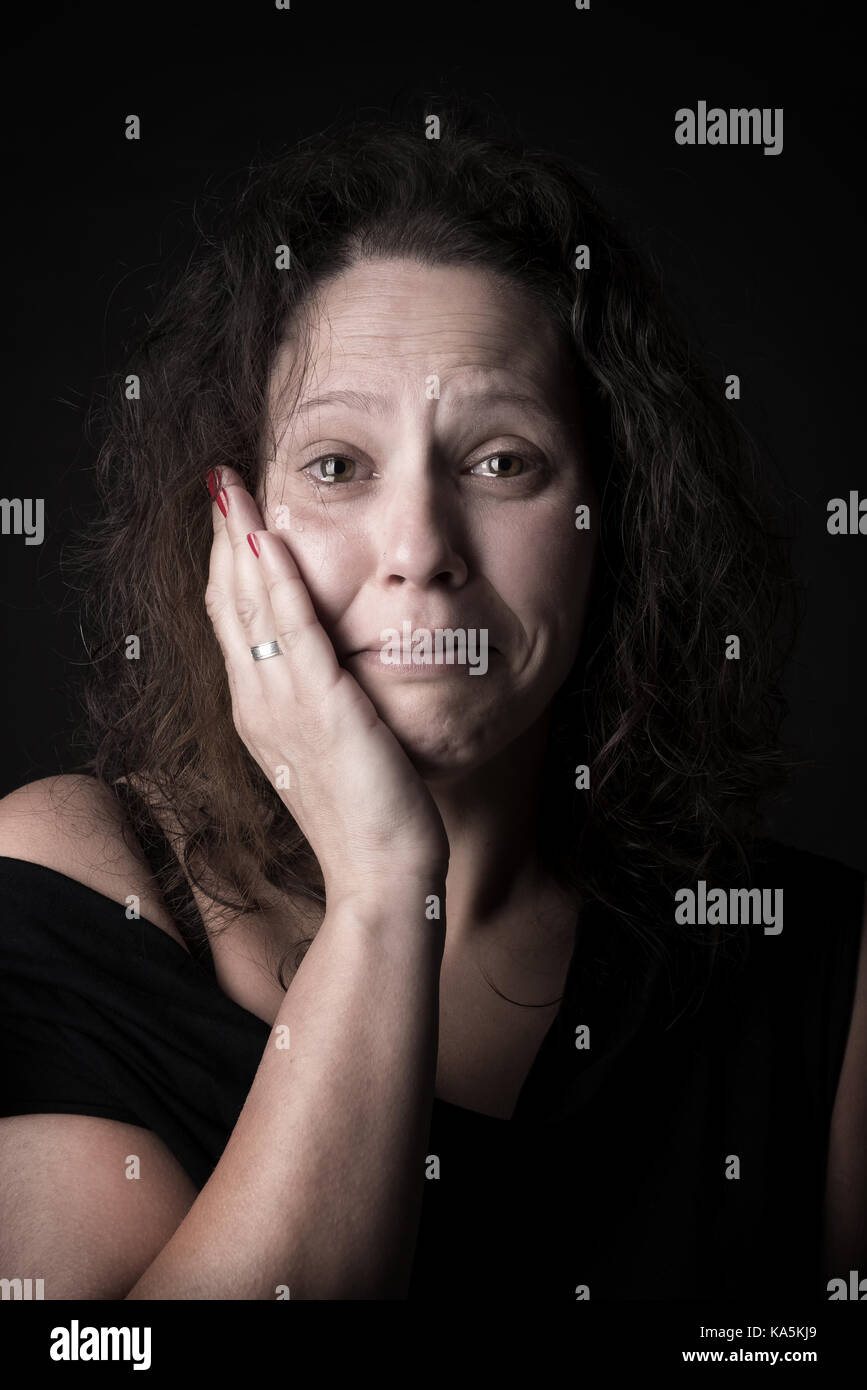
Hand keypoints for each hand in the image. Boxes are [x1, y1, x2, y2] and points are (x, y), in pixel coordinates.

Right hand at [203, 467, 449, 907]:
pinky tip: (264, 538)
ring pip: (248, 604)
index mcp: (261, 711)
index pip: (234, 622)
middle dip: (221, 538)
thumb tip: (329, 671)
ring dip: (237, 539)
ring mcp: (282, 704)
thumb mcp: (333, 748)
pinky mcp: (320, 705)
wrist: (381, 873)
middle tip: (219, 483)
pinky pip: (291, 629)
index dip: (225, 566)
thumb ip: (320, 703)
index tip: (228, 519)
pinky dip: (274, 579)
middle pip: (228, 603)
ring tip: (229, 489)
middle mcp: (259, 702)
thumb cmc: (367, 815)